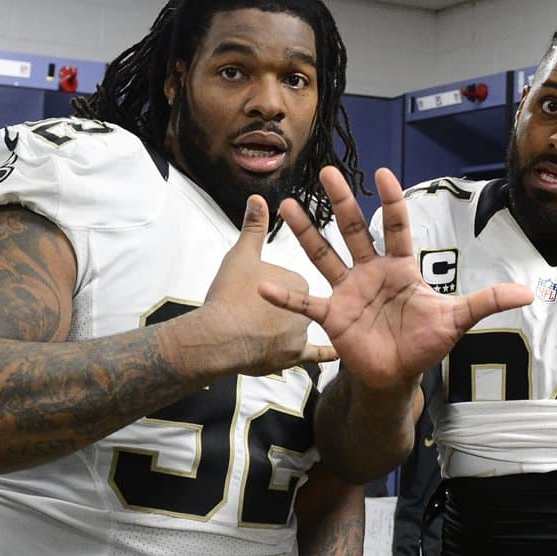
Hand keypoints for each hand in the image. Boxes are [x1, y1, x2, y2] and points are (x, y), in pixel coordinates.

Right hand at [204, 195, 336, 376]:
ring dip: (283, 330)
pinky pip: (316, 356)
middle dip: (282, 308)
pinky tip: (336, 353)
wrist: (220, 337)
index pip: (293, 284)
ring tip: (257, 332)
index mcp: (298, 283)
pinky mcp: (295, 357)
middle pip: (301, 305)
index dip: (274, 286)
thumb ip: (253, 229)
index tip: (252, 289)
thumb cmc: (230, 295)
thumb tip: (257, 198)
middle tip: (254, 311)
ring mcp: (302, 335)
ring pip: (300, 329)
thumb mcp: (241, 256)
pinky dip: (325, 355)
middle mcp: (309, 308)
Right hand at [258, 167, 531, 394]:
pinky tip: (265, 288)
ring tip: (287, 204)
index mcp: (400, 268)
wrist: (397, 375)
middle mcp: (371, 272)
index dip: (391, 202)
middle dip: (341, 201)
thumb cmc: (425, 343)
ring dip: (306, 231)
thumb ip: (486, 302)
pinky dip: (287, 298)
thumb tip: (528, 294)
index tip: (382, 174)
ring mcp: (348, 291)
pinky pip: (306, 304)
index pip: (396, 226)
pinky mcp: (332, 316)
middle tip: (327, 171)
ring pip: (324, 255)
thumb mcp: (457, 320)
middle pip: (353, 229)